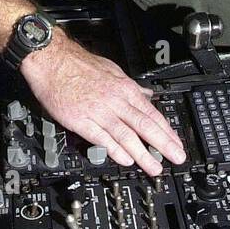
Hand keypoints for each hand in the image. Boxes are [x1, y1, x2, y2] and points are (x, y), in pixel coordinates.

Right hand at [20, 32, 184, 177]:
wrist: (52, 60)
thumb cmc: (78, 64)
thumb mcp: (112, 70)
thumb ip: (129, 86)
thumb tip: (145, 95)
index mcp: (124, 89)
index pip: (152, 113)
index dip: (167, 131)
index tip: (177, 144)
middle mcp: (115, 101)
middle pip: (145, 126)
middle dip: (163, 144)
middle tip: (176, 158)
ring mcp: (98, 112)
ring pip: (126, 135)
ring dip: (143, 154)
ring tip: (154, 168)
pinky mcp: (81, 121)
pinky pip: (102, 138)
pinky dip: (115, 150)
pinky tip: (126, 160)